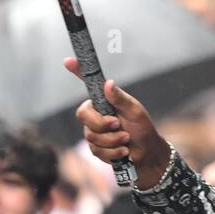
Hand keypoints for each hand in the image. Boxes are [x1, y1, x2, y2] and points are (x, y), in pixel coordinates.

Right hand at [63, 57, 170, 187]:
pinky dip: (113, 152)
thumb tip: (108, 83)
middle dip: (102, 124)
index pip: (88, 84)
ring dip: (113, 140)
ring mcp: (93, 131)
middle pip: (83, 115)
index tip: (68, 60)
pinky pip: (97, 150)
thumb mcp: (135, 112)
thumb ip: (121, 99)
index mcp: (104, 100)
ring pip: (91, 136)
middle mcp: (95, 114)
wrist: (147, 153)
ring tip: (126, 140)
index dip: (77, 71)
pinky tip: (123, 151)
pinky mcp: (95, 147)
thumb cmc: (142, 128)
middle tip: (118, 125)